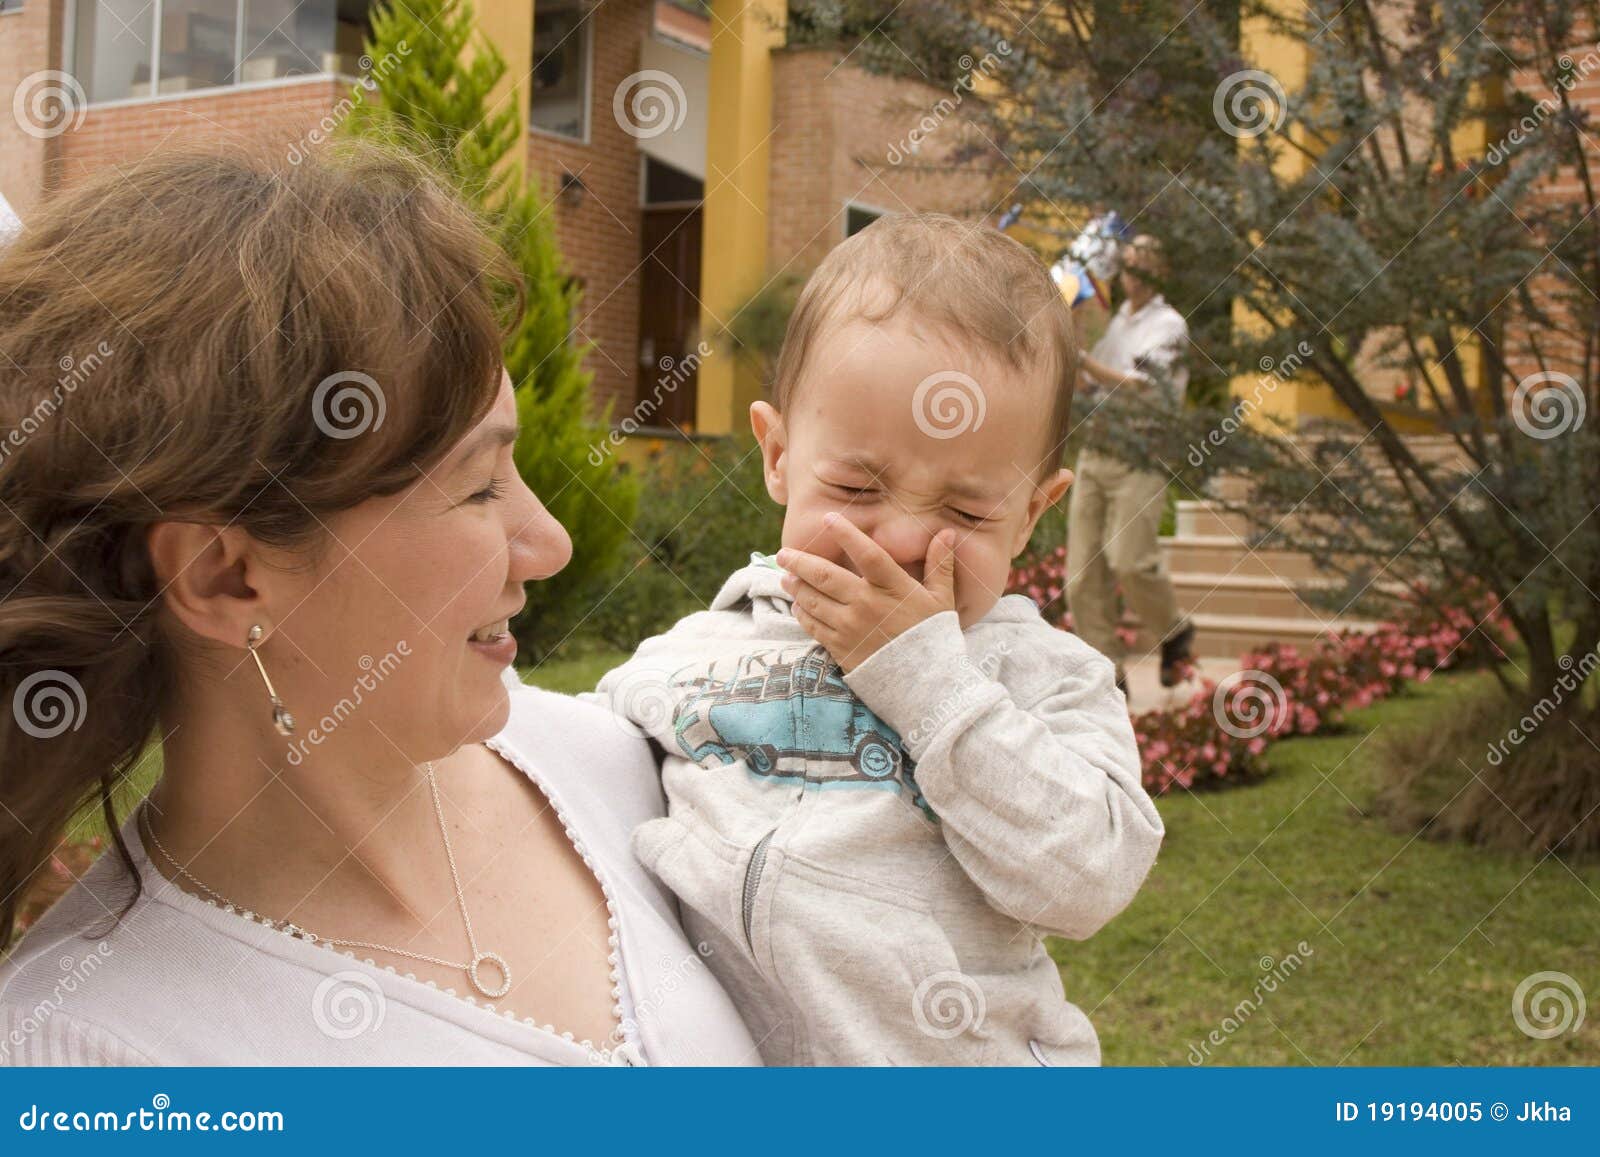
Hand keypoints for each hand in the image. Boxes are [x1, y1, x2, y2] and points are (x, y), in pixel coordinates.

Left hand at [776, 513, 957, 671]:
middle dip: (800, 562)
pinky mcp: (841, 648)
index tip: (828, 518)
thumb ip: (940, 564)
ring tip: (785, 577)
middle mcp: (867, 604)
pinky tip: (798, 606)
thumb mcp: (942, 599)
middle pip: (825, 576)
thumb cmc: (935, 639)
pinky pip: (813, 626)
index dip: (846, 533)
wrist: (926, 686)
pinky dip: (802, 613)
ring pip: (813, 600)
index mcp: (893, 588)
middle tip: (783, 554)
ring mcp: (851, 627)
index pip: (866, 553)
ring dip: (796, 587)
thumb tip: (948, 531)